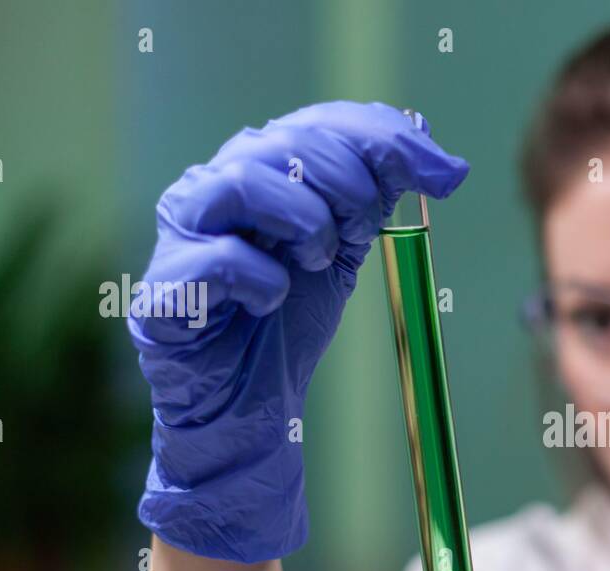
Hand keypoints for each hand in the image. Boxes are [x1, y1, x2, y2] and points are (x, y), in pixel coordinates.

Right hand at [127, 101, 469, 561]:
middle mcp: (213, 188)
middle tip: (366, 229)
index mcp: (259, 170)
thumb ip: (378, 200)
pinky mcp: (163, 288)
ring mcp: (181, 234)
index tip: (446, 175)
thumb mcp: (344, 252)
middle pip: (286, 144)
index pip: (322, 124)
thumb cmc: (287, 322)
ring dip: (302, 220)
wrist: (247, 407)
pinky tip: (272, 301)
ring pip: (240, 182)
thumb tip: (444, 160)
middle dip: (349, 184)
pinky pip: (216, 259)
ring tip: (317, 260)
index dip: (387, 141)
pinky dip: (262, 279)